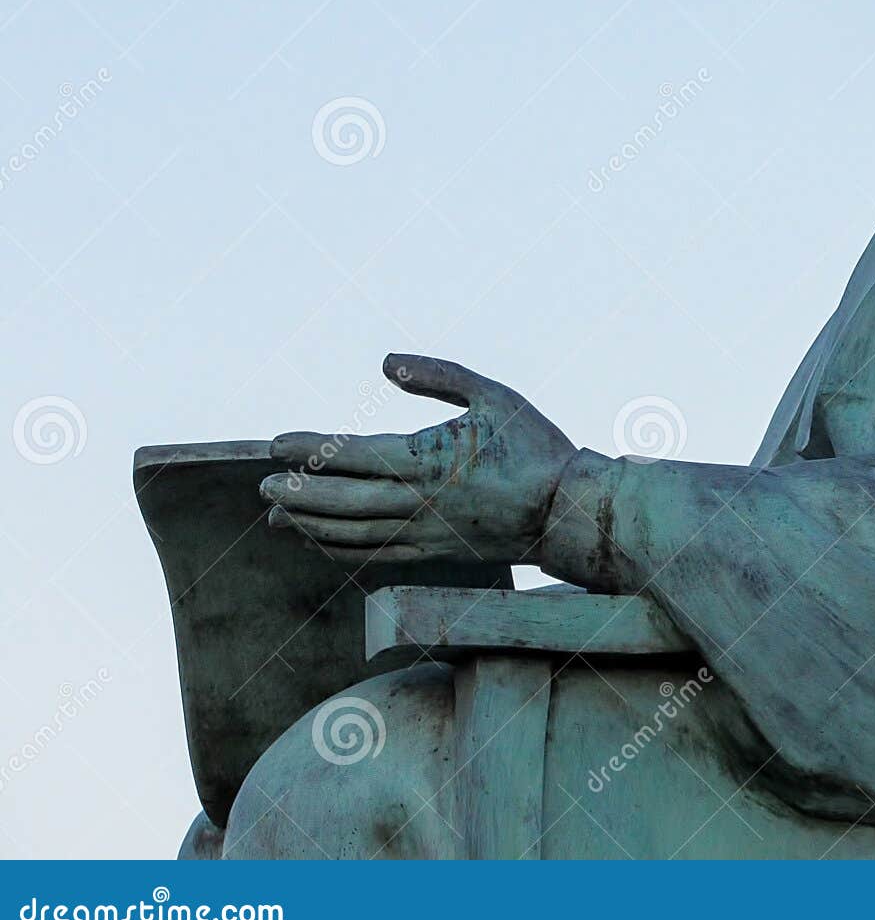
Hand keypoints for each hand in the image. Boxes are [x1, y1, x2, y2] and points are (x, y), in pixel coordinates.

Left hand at [260, 353, 575, 564]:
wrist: (568, 511)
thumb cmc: (535, 446)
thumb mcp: (493, 395)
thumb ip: (438, 375)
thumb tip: (385, 363)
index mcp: (430, 461)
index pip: (353, 457)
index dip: (310, 451)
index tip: (276, 443)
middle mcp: (419, 503)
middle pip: (340, 504)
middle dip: (295, 496)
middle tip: (261, 485)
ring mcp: (424, 534)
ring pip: (350, 536)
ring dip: (308, 526)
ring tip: (274, 517)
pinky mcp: (432, 554)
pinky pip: (373, 556)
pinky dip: (338, 550)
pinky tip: (318, 541)